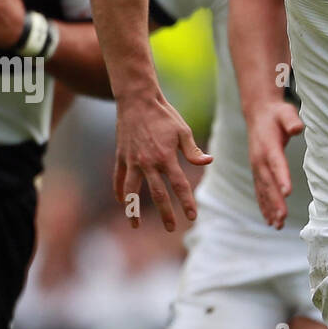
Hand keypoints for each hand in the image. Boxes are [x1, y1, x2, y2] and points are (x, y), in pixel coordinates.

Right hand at [114, 90, 211, 231]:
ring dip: (133, 210)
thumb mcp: (183, 130)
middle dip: (165, 213)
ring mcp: (132, 160)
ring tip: (135, 225)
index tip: (191, 217)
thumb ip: (193, 150)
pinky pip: (118, 178)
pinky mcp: (121, 156)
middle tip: (171, 228)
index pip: (179, 185)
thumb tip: (209, 161)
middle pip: (157, 194)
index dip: (186, 202)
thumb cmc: (164, 114)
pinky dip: (119, 190)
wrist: (137, 99)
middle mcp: (148, 162)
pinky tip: (122, 202)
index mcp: (166, 157)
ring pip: (132, 191)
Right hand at [246, 99, 303, 228]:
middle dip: (275, 202)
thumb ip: (291, 120)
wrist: (258, 113)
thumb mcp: (286, 112)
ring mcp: (257, 168)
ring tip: (278, 225)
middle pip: (268, 183)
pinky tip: (270, 221)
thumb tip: (297, 127)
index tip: (287, 193)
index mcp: (268, 146)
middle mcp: (259, 160)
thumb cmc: (277, 114)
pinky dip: (264, 206)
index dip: (281, 178)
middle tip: (282, 218)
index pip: (276, 164)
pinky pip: (260, 192)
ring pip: (263, 191)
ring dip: (270, 209)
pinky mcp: (257, 172)